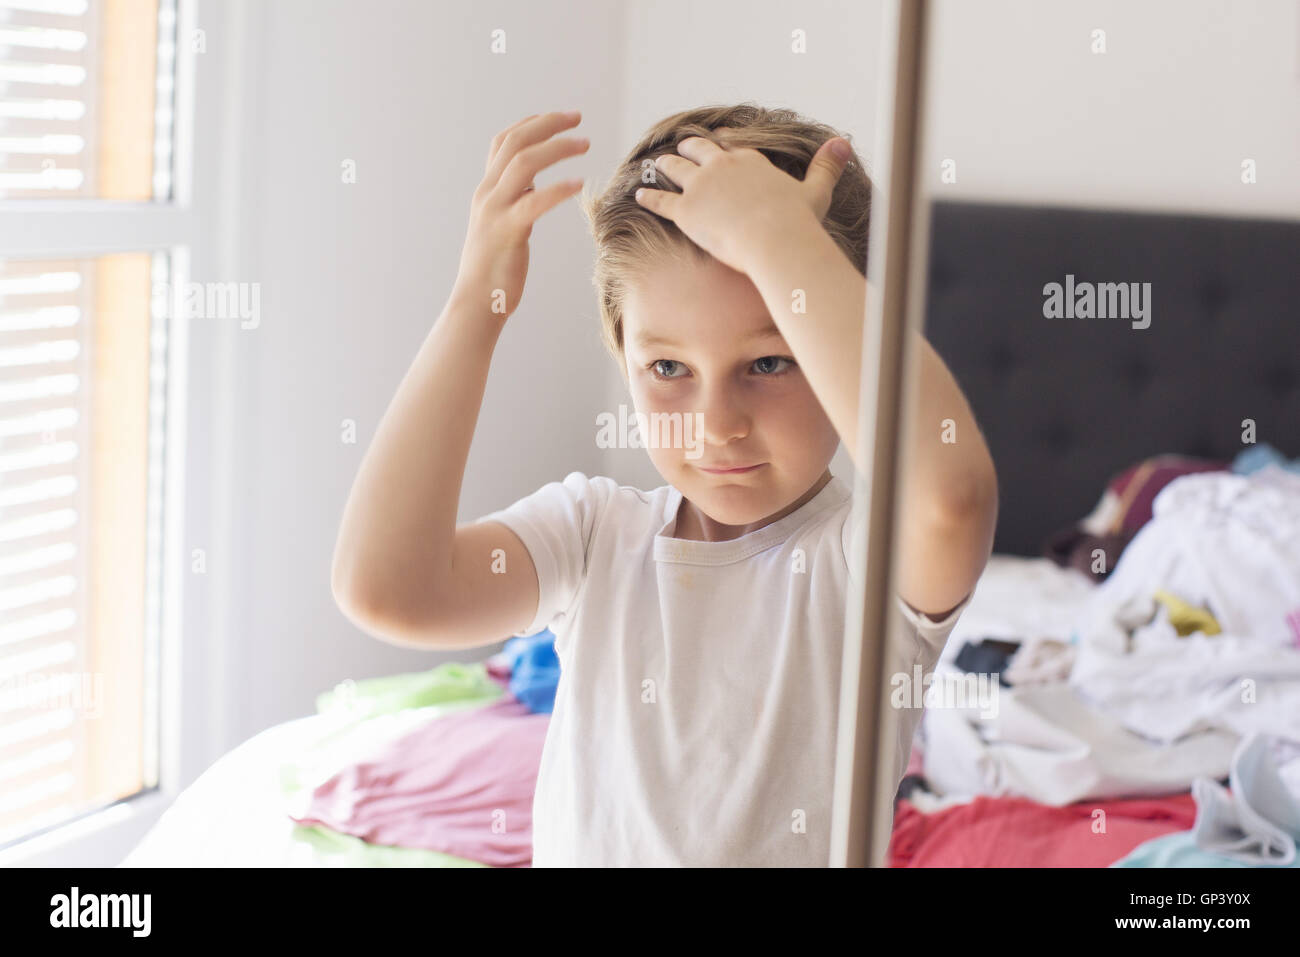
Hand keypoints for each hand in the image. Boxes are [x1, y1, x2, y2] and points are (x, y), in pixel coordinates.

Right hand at [452, 111, 588, 318]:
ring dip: (557, 148)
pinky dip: (558, 189)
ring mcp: (495, 211)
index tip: (558, 117)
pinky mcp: (508, 233)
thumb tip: (533, 186)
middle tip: (578, 117)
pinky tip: (579, 184)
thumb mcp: (502, 225)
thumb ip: (514, 202)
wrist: (476, 302)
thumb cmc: (494, 269)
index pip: (504, 142)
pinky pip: (534, 203)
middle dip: (548, 124)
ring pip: (523, 163)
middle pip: (515, 142)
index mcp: (487, 190)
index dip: (531, 123)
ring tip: (585, 143)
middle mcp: (487, 194)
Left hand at [633, 131, 852, 275]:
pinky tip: (638, 195)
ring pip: (675, 168)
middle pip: (699, 149)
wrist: (774, 239)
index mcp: (750, 160)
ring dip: (665, 165)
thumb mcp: (816, 190)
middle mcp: (721, 165)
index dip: (721, 144)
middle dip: (689, 148)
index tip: (716, 141)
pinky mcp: (684, 210)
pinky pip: (660, 199)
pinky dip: (648, 196)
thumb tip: (843, 141)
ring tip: (657, 165)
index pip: (730, 146)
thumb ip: (826, 165)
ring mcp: (700, 186)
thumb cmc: (796, 221)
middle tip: (681, 148)